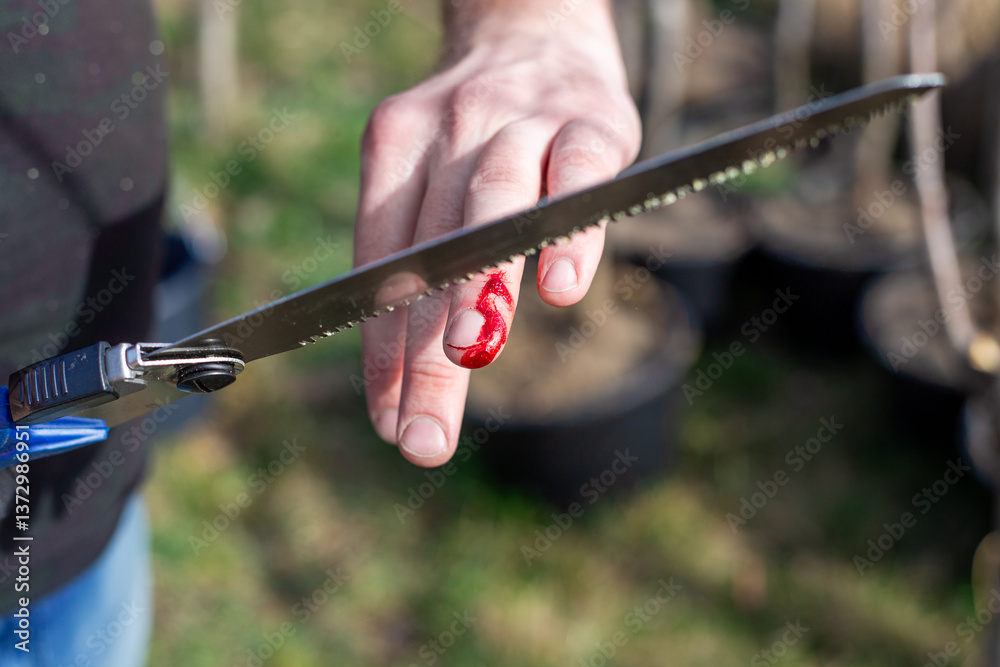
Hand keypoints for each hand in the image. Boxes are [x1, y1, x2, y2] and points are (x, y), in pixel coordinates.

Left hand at [352, 0, 640, 466]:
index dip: (382, 353)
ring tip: (469, 359)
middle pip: (429, 258)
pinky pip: (576, 175)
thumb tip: (403, 374)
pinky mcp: (588, 120)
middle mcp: (448, 135)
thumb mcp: (435, 177)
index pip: (380, 269)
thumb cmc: (483, 134)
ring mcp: (516, 122)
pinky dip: (569, 230)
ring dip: (479, 287)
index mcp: (395, 154)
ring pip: (490, 209)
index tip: (389, 427)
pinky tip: (561, 286)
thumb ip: (420, 259)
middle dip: (422, 356)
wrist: (535, 27)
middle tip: (423, 438)